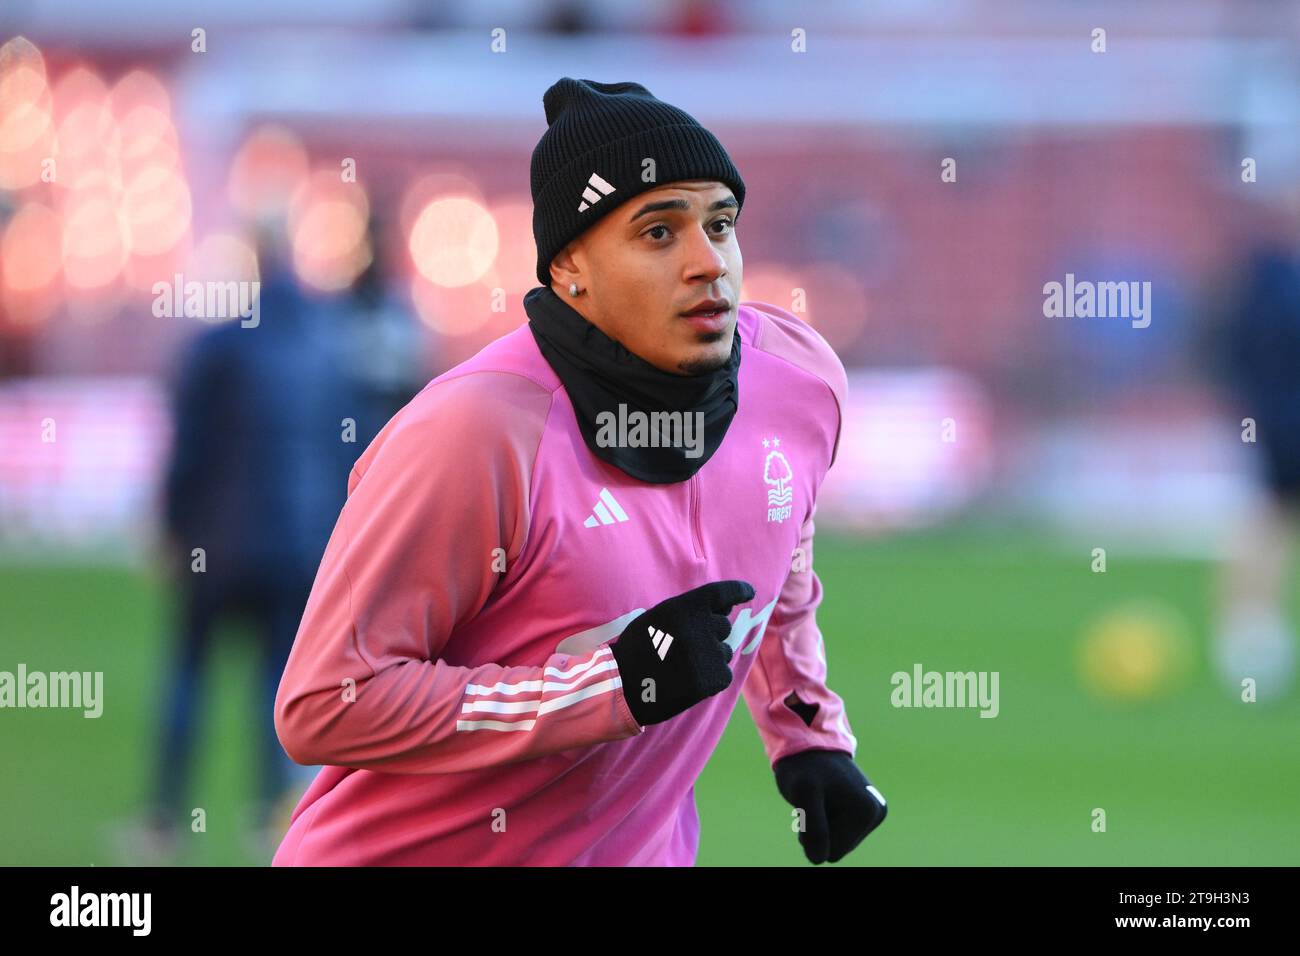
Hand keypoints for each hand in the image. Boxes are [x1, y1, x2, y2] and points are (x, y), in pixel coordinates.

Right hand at [609, 579, 753, 725]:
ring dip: (710, 657)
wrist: (622, 686)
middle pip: (723, 626)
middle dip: (711, 635)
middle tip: (684, 649)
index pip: (721, 593)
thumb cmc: (637, 649)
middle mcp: (700, 626)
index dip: (738, 591)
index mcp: (684, 607)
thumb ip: (689, 611)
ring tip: (681, 667)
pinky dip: (711, 679)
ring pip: (724, 651)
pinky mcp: (713, 679)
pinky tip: (688, 683)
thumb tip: (726, 608)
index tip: (750, 592)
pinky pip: (723, 674)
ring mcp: (708, 653)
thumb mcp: (658, 618)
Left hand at [773, 748, 886, 863]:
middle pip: (837, 848)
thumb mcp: (803, 794)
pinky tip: (824, 798)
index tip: (809, 807)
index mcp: (867, 812)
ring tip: (818, 797)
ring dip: (821, 823)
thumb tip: (820, 859)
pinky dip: (826, 819)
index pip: (833, 853)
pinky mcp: (864, 810)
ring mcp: (872, 812)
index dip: (813, 835)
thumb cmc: (805, 767)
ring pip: (837, 841)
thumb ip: (814, 827)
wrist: (809, 743)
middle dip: (818, 830)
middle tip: (812, 802)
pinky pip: (840, 831)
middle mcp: (876, 813)